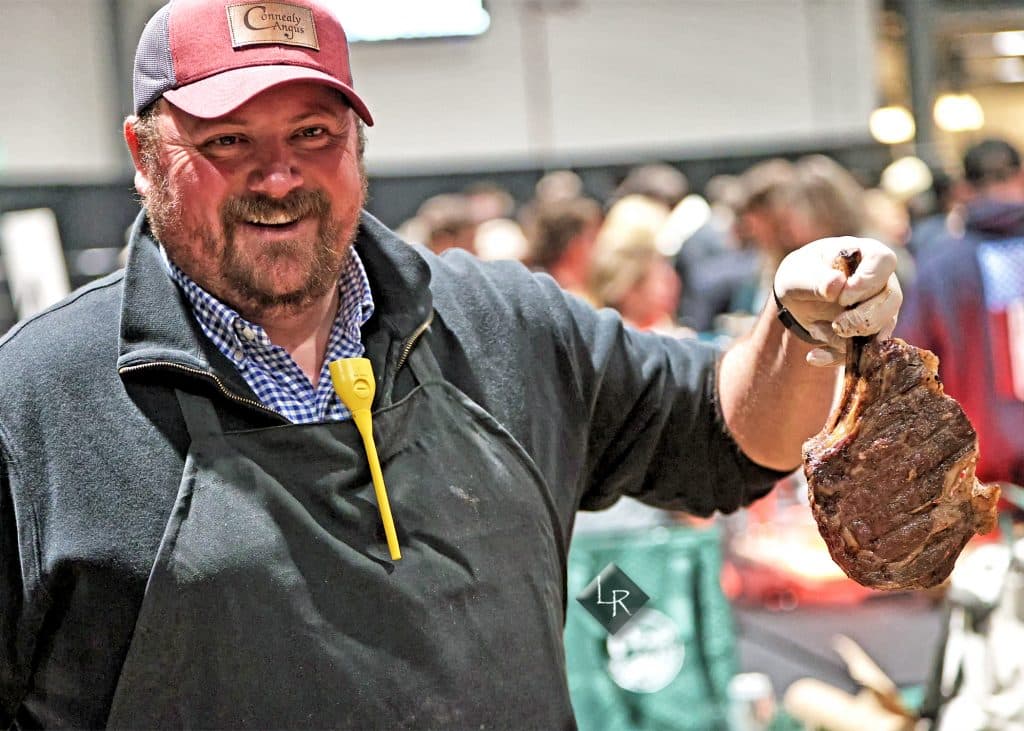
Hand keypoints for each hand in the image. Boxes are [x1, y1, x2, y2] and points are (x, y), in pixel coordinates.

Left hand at [774, 236, 901, 366]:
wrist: (797, 298)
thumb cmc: (802, 275)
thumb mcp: (797, 275)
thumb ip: (814, 279)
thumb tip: (836, 286)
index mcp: (865, 254)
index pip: (884, 261)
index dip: (867, 282)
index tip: (842, 296)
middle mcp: (881, 281)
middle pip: (892, 299)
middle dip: (863, 318)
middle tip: (836, 324)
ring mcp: (880, 308)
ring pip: (884, 327)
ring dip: (847, 337)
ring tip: (815, 329)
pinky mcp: (871, 332)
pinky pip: (865, 351)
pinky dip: (838, 356)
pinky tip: (814, 356)